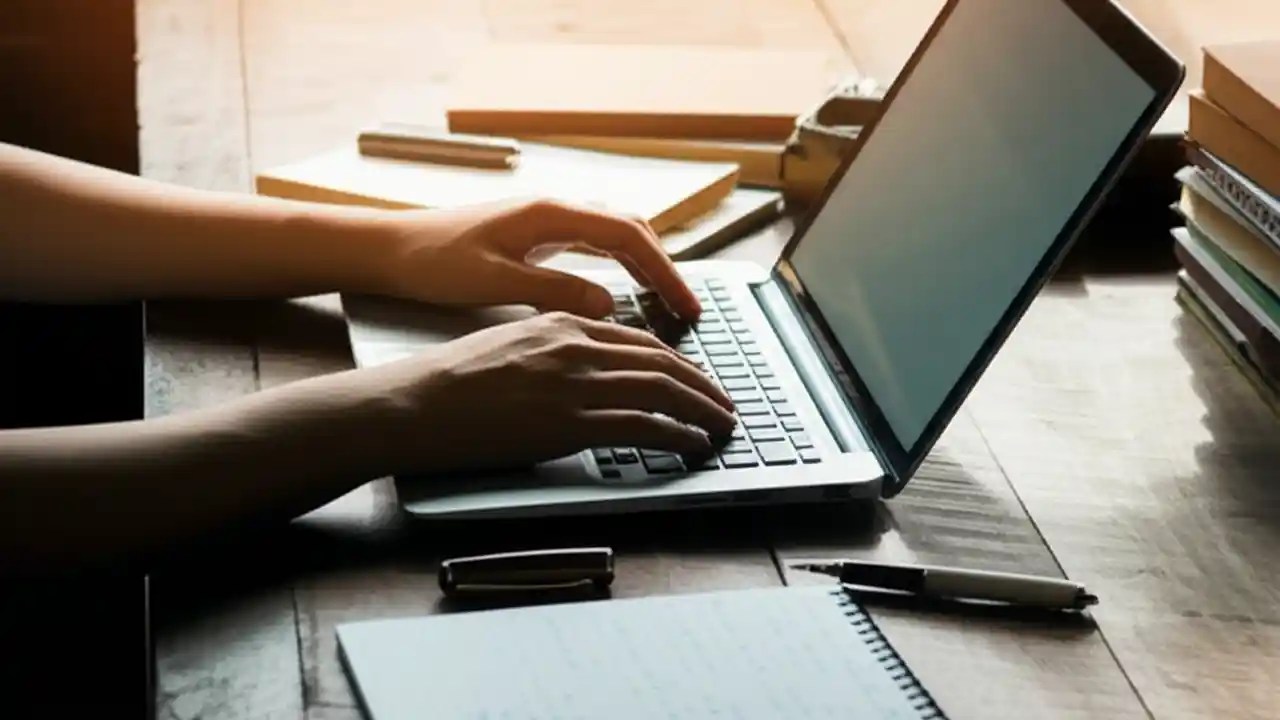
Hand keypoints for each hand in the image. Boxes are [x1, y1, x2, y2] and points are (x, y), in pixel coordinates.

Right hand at [365, 311, 735, 473]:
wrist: (416, 403)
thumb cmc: (450, 382)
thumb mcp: (509, 346)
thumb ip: (552, 352)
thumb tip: (582, 376)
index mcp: (561, 323)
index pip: (638, 339)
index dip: (676, 361)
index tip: (694, 377)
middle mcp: (576, 345)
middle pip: (661, 361)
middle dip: (702, 384)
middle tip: (725, 403)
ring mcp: (575, 383)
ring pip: (662, 389)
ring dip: (702, 409)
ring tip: (723, 425)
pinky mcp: (570, 422)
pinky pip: (642, 425)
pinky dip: (677, 435)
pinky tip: (693, 444)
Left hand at [370, 198, 701, 320]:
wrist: (389, 249)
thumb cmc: (432, 264)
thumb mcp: (495, 283)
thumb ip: (556, 292)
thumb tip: (611, 306)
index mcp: (550, 215)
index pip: (628, 237)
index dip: (664, 272)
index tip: (686, 305)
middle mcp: (554, 210)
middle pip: (630, 230)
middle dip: (664, 268)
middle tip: (689, 309)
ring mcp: (545, 220)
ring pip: (614, 235)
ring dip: (645, 265)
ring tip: (668, 302)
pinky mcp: (534, 235)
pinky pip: (593, 244)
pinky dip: (620, 264)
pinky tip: (625, 288)